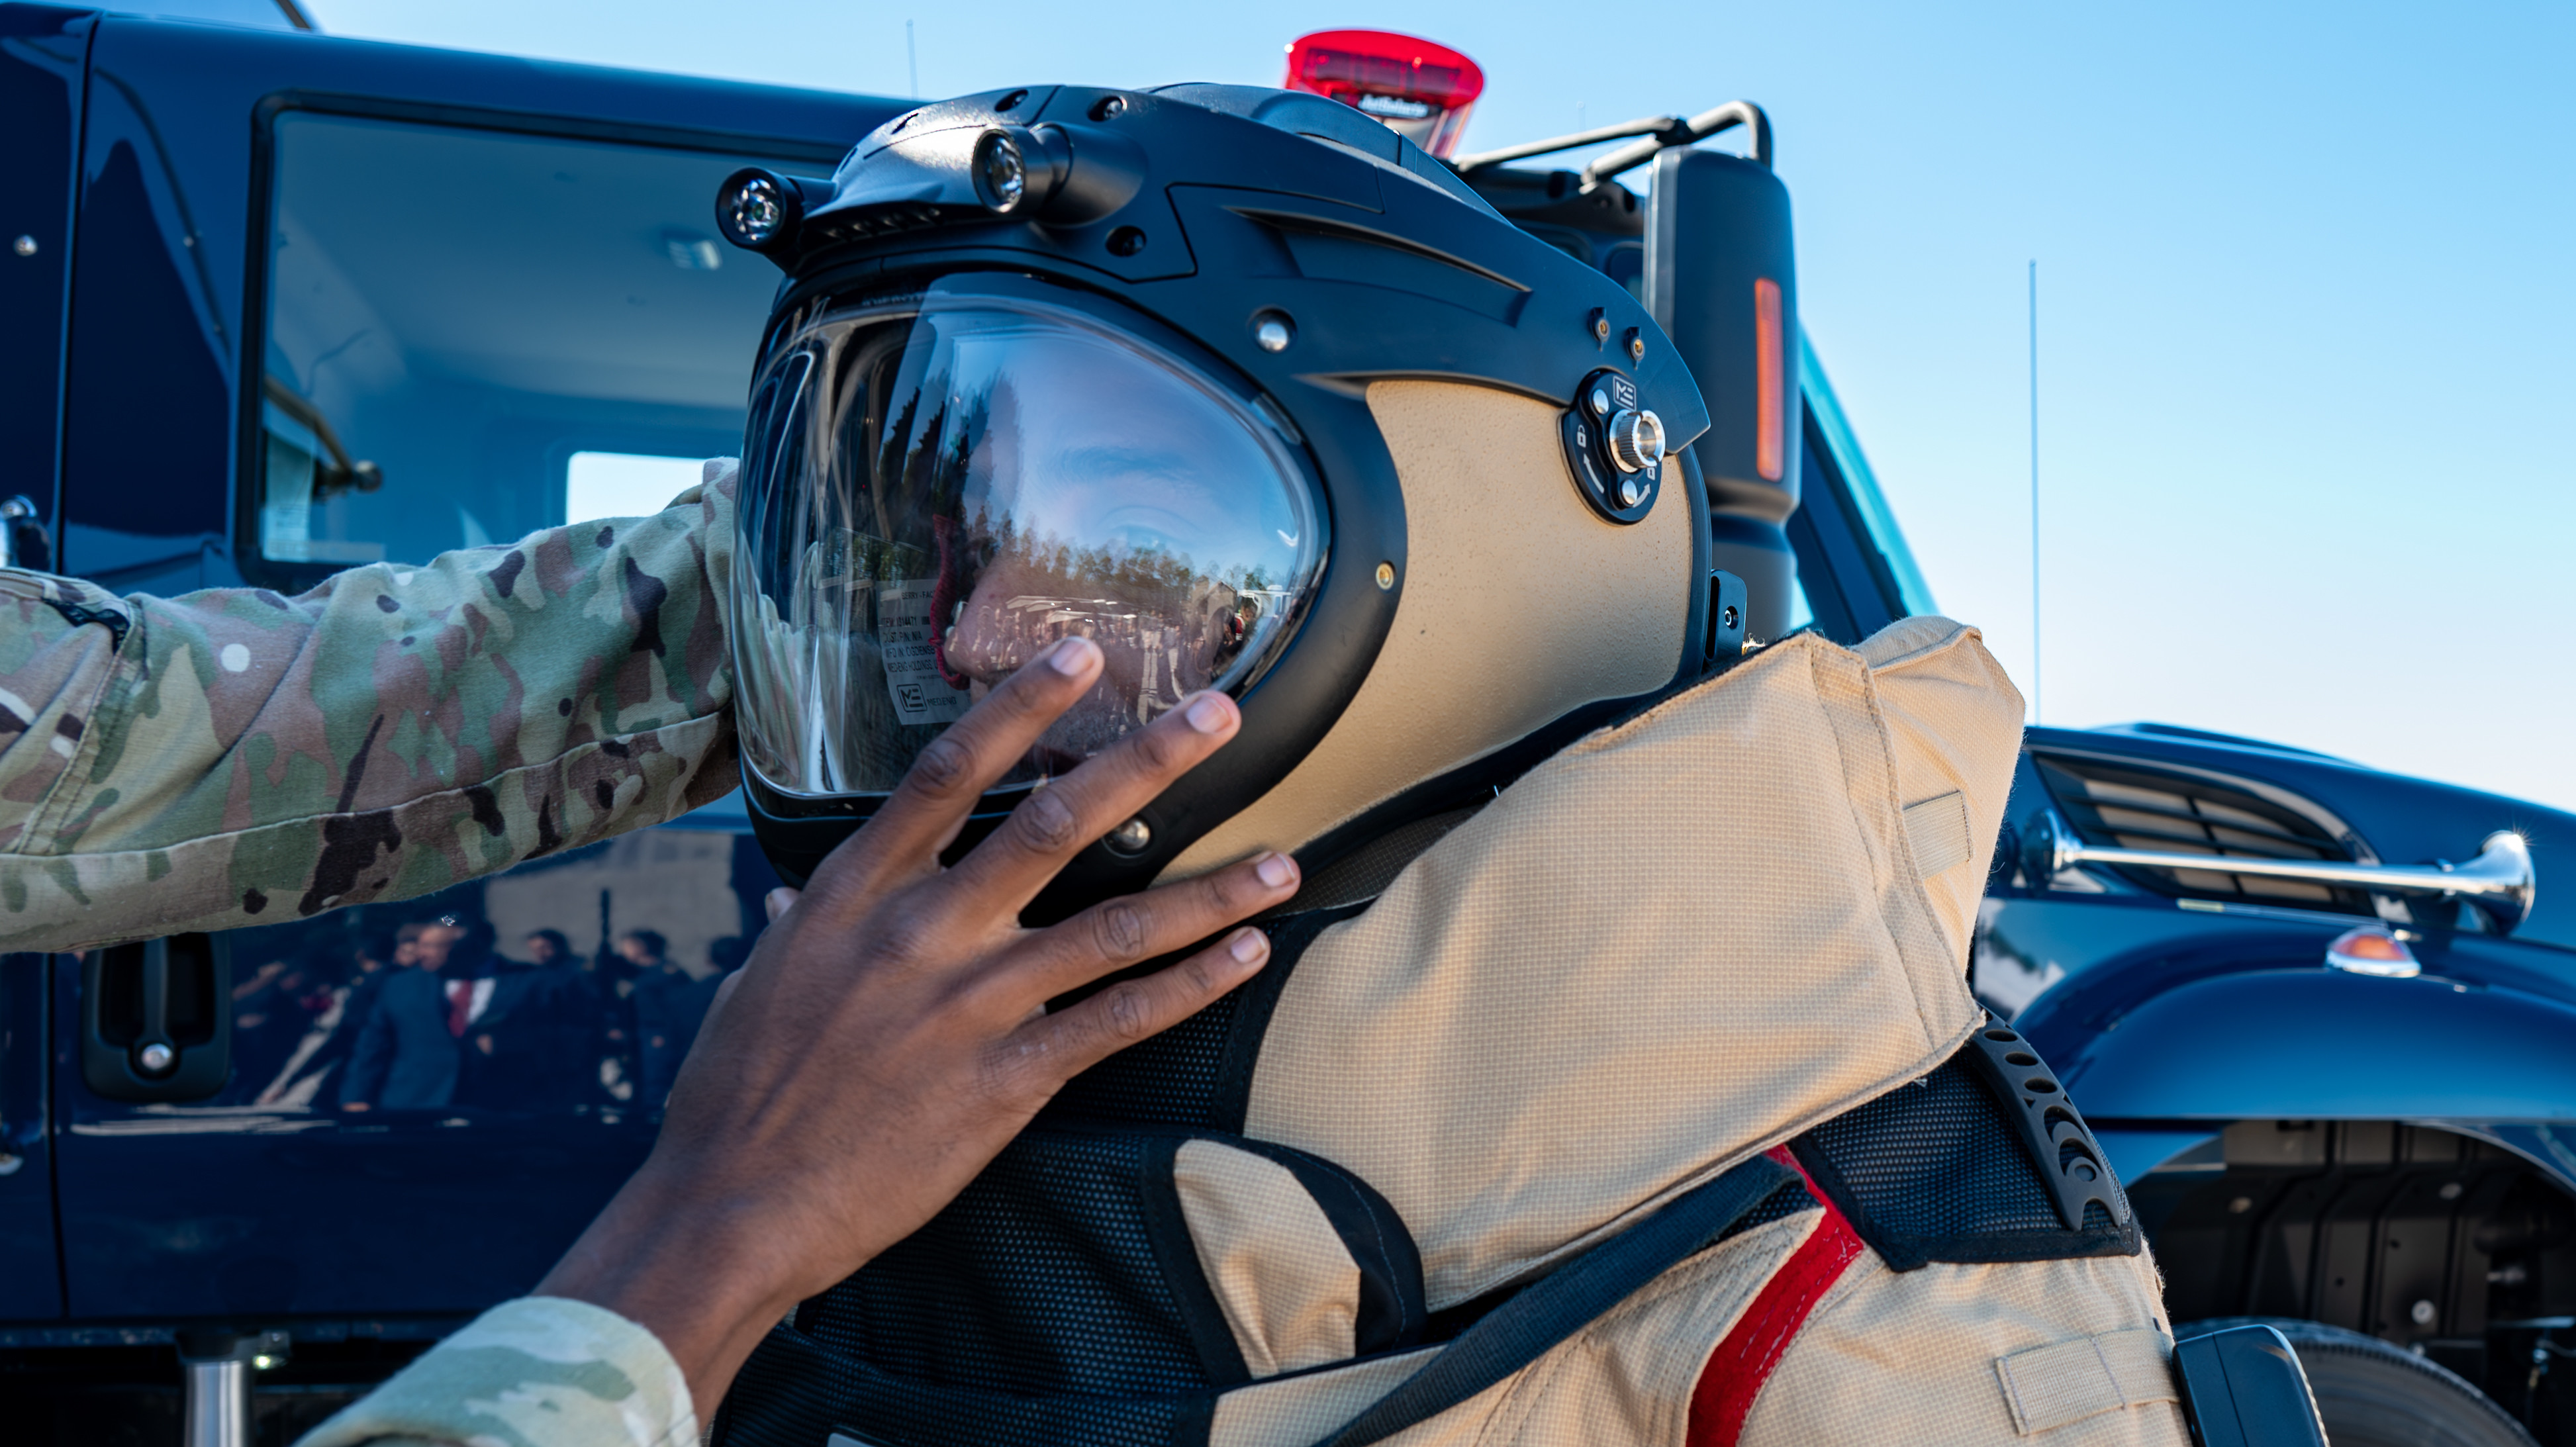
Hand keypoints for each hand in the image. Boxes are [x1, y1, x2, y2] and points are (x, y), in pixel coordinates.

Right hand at [534, 635, 1298, 1411]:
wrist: (733, 1203)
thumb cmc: (734, 1094)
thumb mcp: (756, 982)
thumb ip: (799, 925)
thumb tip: (794, 895)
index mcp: (856, 893)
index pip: (948, 771)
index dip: (1020, 707)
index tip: (1081, 653)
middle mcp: (924, 931)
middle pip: (1054, 823)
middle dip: (1148, 762)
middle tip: (1221, 715)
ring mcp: (974, 1004)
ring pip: (1117, 927)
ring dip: (1211, 892)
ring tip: (1284, 861)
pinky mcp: (1009, 1080)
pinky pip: (1120, 1020)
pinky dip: (1193, 986)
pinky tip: (1247, 955)